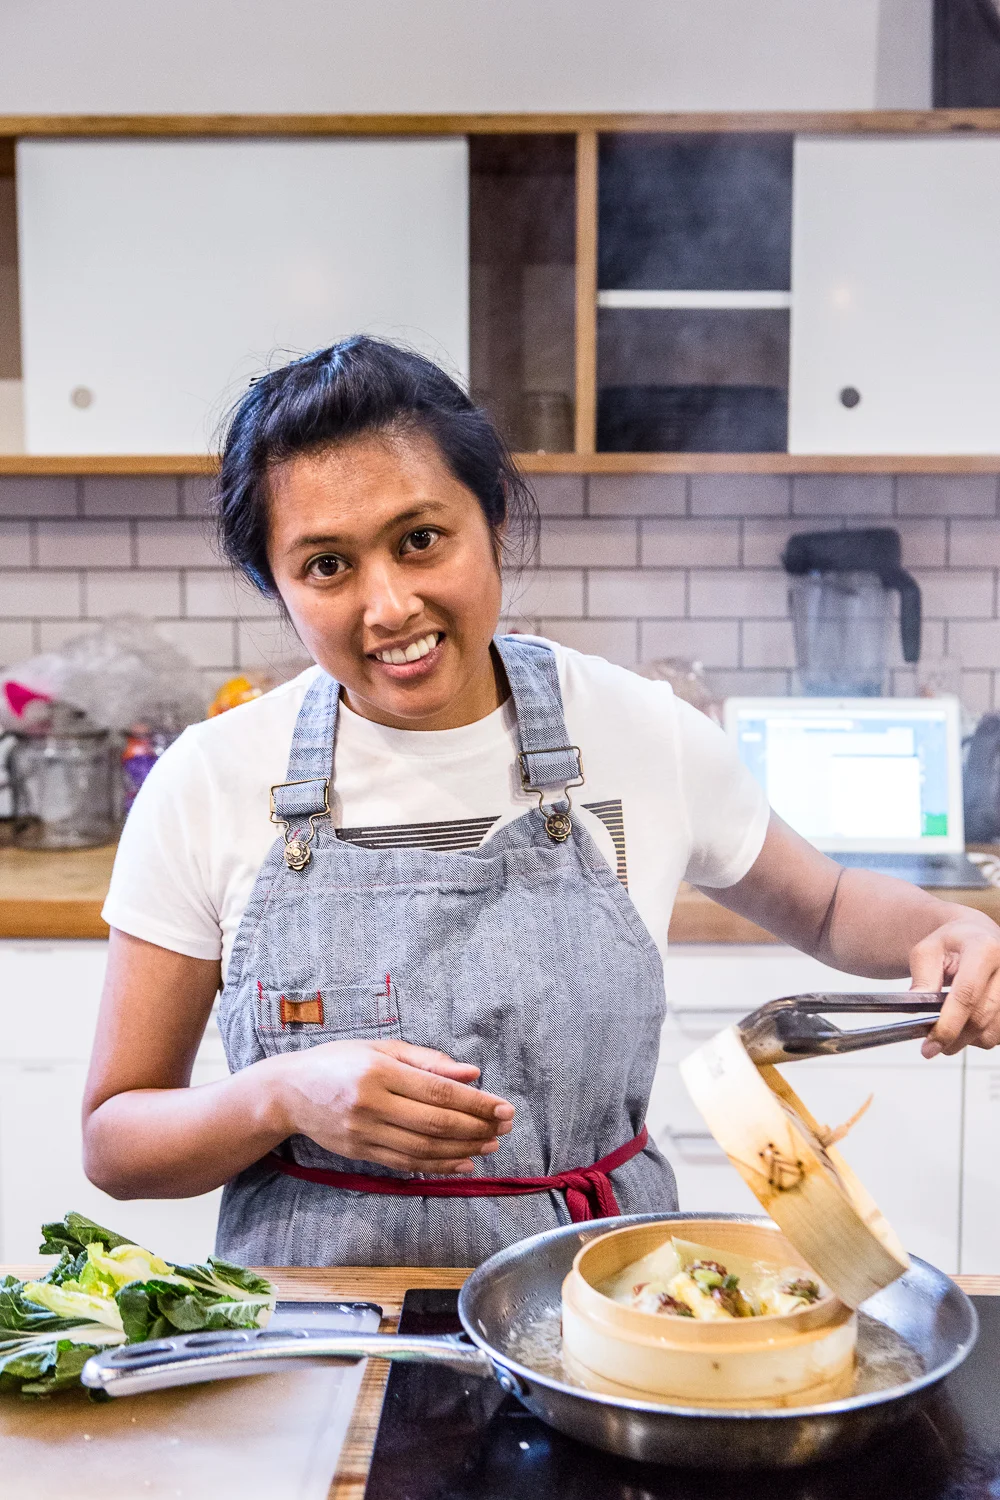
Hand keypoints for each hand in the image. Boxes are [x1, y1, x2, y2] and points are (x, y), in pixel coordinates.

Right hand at [265, 1038, 514, 1173]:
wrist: (287, 1092)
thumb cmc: (338, 1061)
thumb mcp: (380, 1047)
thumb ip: (426, 1060)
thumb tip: (471, 1074)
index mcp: (379, 1071)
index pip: (438, 1091)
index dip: (475, 1103)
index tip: (503, 1108)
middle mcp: (371, 1104)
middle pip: (435, 1123)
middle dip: (476, 1128)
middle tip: (505, 1128)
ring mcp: (364, 1132)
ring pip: (423, 1148)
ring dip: (463, 1150)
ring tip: (490, 1146)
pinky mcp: (360, 1152)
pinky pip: (406, 1163)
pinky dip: (438, 1166)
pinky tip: (462, 1163)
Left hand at [909, 908, 999, 1056]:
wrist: (975, 934)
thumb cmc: (951, 943)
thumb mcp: (927, 951)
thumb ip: (922, 978)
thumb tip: (916, 1007)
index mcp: (984, 948)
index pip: (967, 994)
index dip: (948, 1024)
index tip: (931, 1044)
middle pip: (981, 1018)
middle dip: (954, 1038)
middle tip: (933, 1046)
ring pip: (993, 1032)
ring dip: (969, 1040)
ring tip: (951, 1030)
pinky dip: (982, 1037)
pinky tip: (968, 1024)